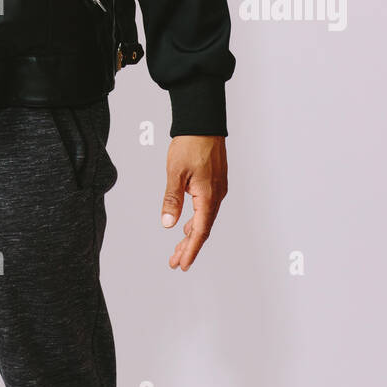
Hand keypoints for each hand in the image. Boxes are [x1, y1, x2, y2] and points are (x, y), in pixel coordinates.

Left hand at [160, 135, 227, 270]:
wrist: (203, 121)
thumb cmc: (190, 144)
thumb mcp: (175, 173)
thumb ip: (172, 199)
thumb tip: (168, 224)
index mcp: (208, 196)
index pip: (200, 231)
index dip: (190, 250)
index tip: (182, 265)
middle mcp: (216, 196)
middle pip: (203, 229)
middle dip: (189, 247)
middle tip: (175, 262)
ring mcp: (217, 189)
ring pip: (205, 219)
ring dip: (191, 234)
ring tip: (178, 248)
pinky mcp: (215, 182)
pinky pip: (206, 208)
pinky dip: (196, 220)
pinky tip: (187, 224)